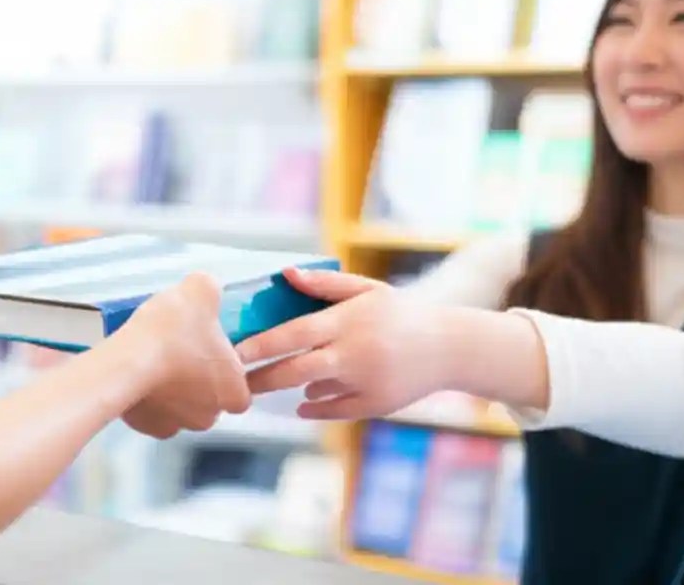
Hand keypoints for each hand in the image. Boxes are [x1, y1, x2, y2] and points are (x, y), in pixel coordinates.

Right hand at [112, 273, 251, 438]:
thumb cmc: (173, 333)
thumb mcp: (200, 292)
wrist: (127, 360)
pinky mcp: (145, 427)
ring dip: (172, 390)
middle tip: (181, 351)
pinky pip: (152, 413)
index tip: (211, 351)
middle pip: (209, 399)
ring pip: (179, 408)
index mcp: (233, 391)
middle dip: (197, 380)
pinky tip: (139, 374)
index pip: (241, 389)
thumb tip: (206, 289)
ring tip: (156, 361)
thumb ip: (210, 290)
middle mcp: (208, 415)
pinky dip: (147, 398)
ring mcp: (175, 425)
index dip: (226, 370)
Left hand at [237, 267, 455, 419]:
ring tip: (262, 386)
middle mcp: (354, 353)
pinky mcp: (376, 405)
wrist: (450, 347)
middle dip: (261, 378)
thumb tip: (286, 274)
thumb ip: (325, 284)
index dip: (261, 345)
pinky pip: (335, 410)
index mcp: (348, 321)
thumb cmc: (401, 314)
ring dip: (286, 389)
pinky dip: (314, 406)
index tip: (233, 352)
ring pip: (313, 391)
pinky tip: (302, 401)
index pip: (294, 334)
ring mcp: (365, 382)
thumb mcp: (367, 290)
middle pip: (296, 369)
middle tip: (234, 382)